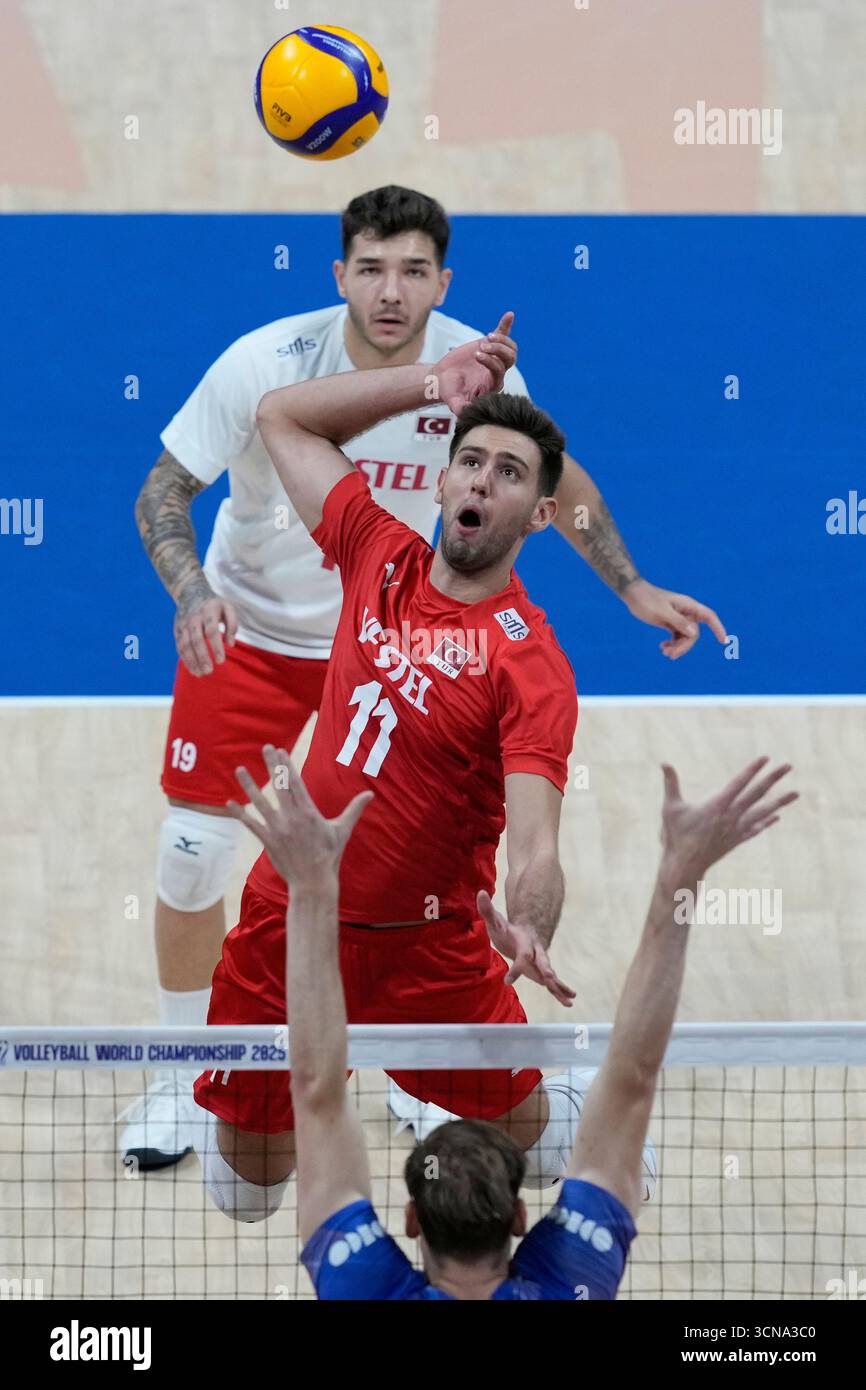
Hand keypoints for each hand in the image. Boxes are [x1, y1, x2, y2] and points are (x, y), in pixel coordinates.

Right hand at [174, 592, 237, 675]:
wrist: (191, 593)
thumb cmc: (215, 606)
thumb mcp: (228, 608)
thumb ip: (232, 624)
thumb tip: (230, 644)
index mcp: (208, 611)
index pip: (211, 630)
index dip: (215, 646)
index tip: (220, 661)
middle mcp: (194, 618)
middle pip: (196, 639)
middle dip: (202, 656)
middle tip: (209, 671)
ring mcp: (183, 624)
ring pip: (185, 644)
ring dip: (191, 660)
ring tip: (200, 674)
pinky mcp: (177, 630)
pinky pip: (179, 646)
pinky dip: (185, 659)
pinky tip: (193, 669)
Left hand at [227, 745, 371, 884]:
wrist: (313, 882)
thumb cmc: (329, 855)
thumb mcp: (342, 830)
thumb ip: (354, 809)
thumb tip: (370, 794)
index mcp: (308, 812)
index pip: (296, 782)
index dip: (287, 765)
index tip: (281, 751)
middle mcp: (291, 817)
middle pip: (279, 785)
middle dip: (272, 765)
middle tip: (265, 747)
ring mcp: (278, 828)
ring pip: (260, 802)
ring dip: (249, 785)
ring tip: (239, 769)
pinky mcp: (268, 841)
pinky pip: (251, 824)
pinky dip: (240, 813)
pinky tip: (229, 802)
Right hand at [435, 312, 516, 414]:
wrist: (443, 378)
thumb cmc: (449, 391)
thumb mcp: (453, 400)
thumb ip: (460, 408)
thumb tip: (464, 415)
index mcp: (491, 384)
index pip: (500, 371)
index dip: (492, 362)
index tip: (476, 355)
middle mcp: (497, 371)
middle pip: (510, 359)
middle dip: (498, 350)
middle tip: (482, 346)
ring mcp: (495, 357)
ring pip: (510, 348)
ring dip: (500, 340)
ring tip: (486, 338)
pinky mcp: (490, 345)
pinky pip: (503, 334)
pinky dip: (506, 325)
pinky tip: (509, 315)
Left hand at [476, 889, 574, 1006]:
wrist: (524, 933)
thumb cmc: (506, 930)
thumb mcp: (495, 921)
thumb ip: (488, 909)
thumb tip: (479, 892)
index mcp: (524, 943)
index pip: (522, 955)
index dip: (516, 968)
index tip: (508, 982)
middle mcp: (536, 952)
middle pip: (542, 962)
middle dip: (546, 970)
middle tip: (550, 978)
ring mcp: (541, 962)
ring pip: (552, 975)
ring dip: (560, 986)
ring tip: (570, 999)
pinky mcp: (543, 971)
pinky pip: (554, 982)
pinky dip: (561, 991)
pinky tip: (569, 1002)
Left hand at [622, 579, 726, 659]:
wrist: (633, 594)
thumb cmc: (647, 600)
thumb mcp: (661, 612)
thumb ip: (677, 621)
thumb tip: (694, 633)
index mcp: (688, 605)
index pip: (709, 617)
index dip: (718, 628)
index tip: (724, 641)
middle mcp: (686, 612)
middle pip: (694, 633)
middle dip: (684, 646)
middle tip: (670, 655)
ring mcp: (679, 618)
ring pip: (685, 637)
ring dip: (677, 647)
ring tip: (664, 652)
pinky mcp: (671, 622)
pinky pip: (677, 636)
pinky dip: (672, 643)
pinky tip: (663, 647)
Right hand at [660, 757, 798, 881]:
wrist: (684, 866)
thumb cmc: (676, 836)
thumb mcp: (670, 808)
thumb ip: (670, 784)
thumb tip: (663, 763)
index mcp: (717, 806)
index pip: (739, 783)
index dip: (752, 769)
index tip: (766, 758)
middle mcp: (731, 816)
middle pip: (757, 794)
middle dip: (773, 778)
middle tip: (788, 765)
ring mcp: (736, 829)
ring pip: (762, 812)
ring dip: (780, 801)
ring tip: (796, 793)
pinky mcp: (736, 840)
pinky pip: (756, 828)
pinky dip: (767, 821)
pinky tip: (777, 817)